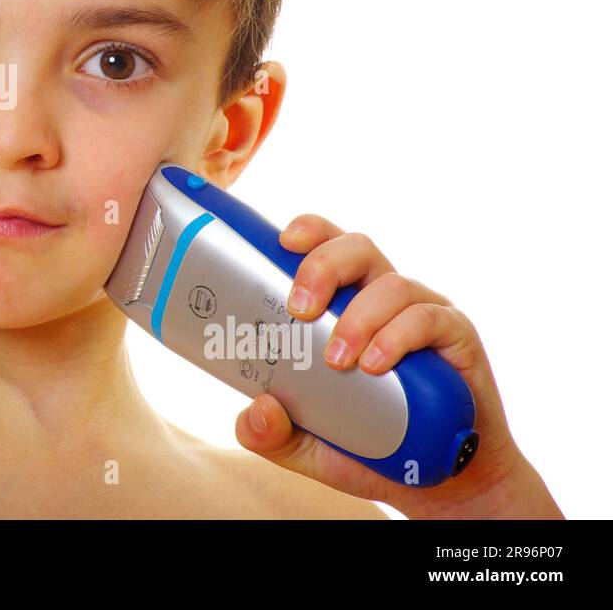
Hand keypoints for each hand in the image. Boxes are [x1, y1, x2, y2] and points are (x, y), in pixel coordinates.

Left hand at [233, 213, 562, 518]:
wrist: (441, 485)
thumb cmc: (371, 449)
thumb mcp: (308, 447)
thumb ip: (271, 434)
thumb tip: (257, 412)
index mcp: (345, 303)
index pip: (327, 246)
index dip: (309, 231)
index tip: (284, 241)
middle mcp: (383, 298)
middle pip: (357, 248)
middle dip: (323, 266)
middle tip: (299, 310)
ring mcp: (422, 314)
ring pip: (392, 284)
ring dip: (358, 318)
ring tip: (337, 360)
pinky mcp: (457, 338)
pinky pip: (429, 318)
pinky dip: (398, 336)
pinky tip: (376, 365)